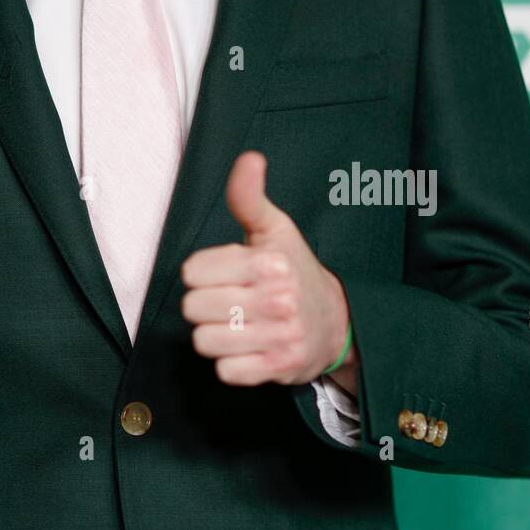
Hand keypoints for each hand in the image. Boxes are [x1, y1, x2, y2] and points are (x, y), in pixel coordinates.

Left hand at [179, 150, 357, 388]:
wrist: (337, 322)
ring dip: (213, 335)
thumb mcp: (274, 229)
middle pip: (194, 308)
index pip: (193, 272)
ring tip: (233, 324)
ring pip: (205, 341)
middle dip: (203, 305)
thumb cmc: (295, 270)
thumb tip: (250, 158)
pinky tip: (246, 348)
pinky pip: (226, 371)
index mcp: (268, 262)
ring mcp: (279, 335)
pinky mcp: (279, 367)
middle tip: (226, 301)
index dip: (200, 274)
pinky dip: (230, 363)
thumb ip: (249, 197)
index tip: (220, 274)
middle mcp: (276, 299)